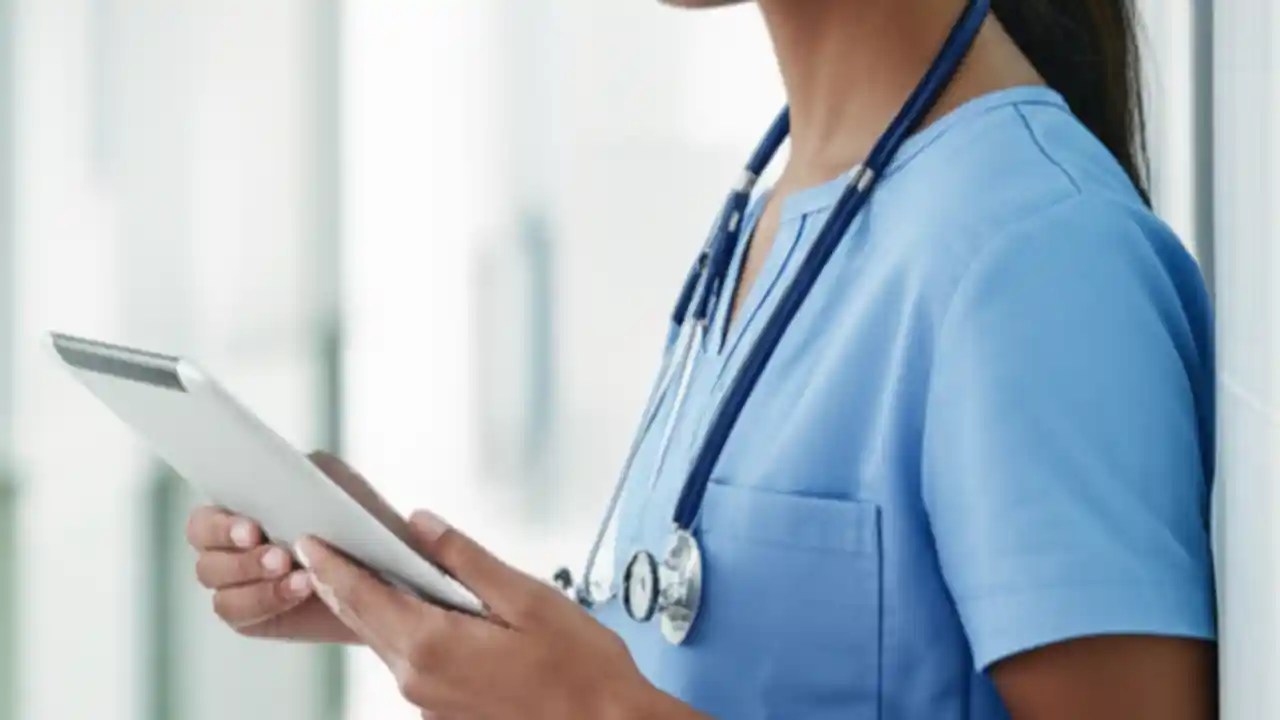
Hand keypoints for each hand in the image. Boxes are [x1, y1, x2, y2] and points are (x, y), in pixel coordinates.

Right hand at [185, 452, 362, 643]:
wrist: (383, 561)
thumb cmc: (356, 515)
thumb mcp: (334, 482)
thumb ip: (303, 471)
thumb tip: (282, 477)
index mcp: (237, 513)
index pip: (203, 522)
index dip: (220, 528)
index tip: (252, 530)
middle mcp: (229, 551)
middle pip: (207, 562)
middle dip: (242, 561)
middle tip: (281, 557)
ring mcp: (239, 587)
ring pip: (223, 594)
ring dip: (259, 586)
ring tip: (302, 576)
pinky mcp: (255, 616)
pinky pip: (242, 615)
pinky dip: (270, 601)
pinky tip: (303, 589)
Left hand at [294, 511, 703, 718]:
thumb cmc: (579, 667)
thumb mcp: (526, 597)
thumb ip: (465, 558)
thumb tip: (422, 525)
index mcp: (432, 643)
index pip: (361, 594)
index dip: (331, 564)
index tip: (309, 541)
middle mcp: (419, 679)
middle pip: (364, 620)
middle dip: (338, 584)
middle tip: (320, 551)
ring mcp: (429, 702)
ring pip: (387, 644)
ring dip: (373, 608)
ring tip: (369, 572)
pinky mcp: (445, 713)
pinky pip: (412, 664)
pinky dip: (405, 634)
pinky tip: (423, 613)